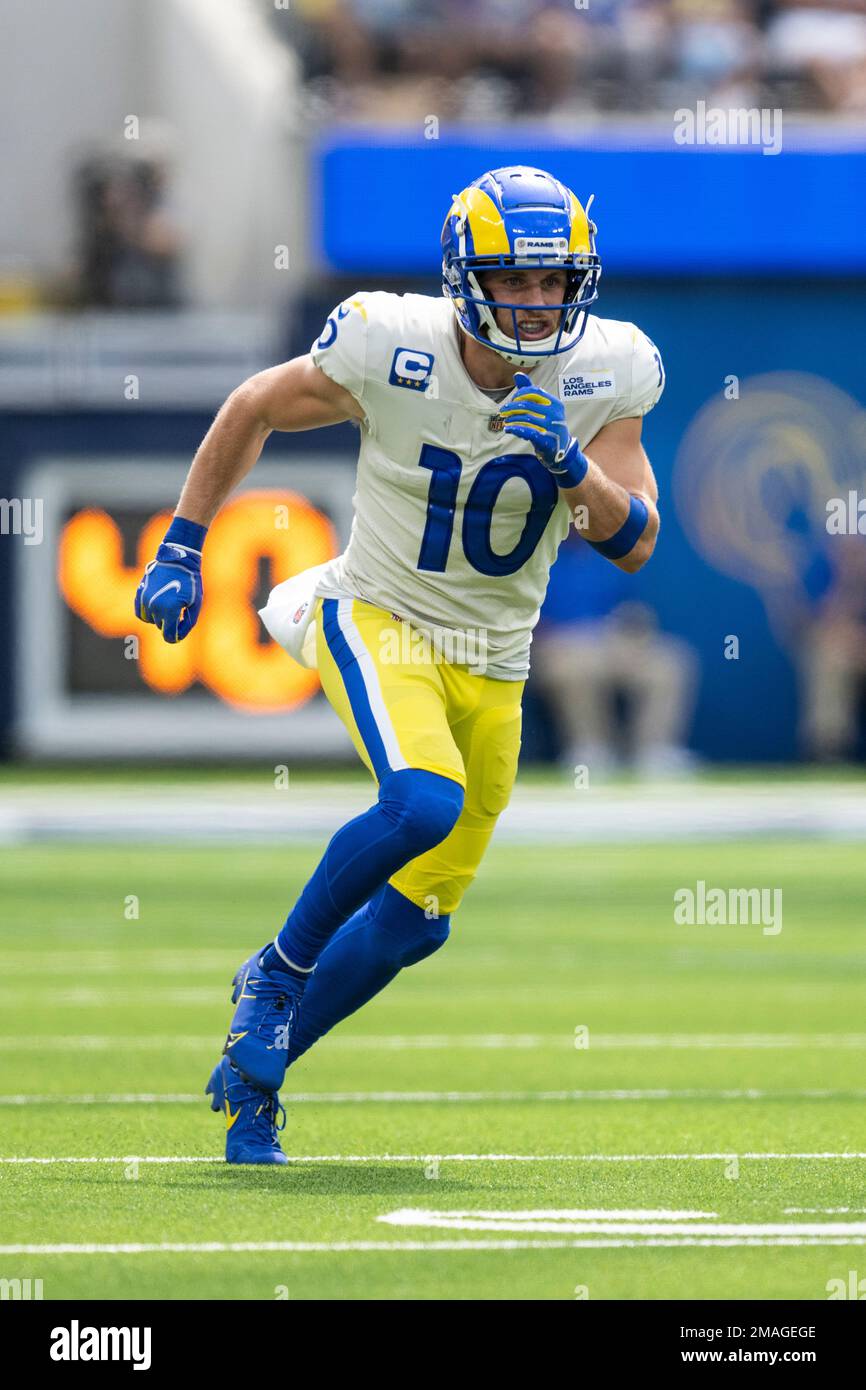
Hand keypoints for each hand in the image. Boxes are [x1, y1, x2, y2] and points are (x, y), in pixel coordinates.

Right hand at [134, 517, 205, 643]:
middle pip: (161, 626)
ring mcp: (145, 600)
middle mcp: (155, 606)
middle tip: (180, 608)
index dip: (176, 636)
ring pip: (150, 620)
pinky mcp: (140, 593)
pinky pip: (140, 613)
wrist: (177, 559)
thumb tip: (178, 636)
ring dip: (159, 617)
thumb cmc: (190, 581)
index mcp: (170, 610)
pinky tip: (157, 606)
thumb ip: (188, 622)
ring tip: (169, 604)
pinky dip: (147, 613)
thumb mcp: (195, 603)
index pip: (169, 636)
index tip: (180, 630)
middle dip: (170, 622)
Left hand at [500, 372, 588, 486]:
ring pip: (525, 418)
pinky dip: (515, 429)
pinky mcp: (545, 440)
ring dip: (511, 419)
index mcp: (554, 403)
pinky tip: (508, 429)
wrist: (560, 449)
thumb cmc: (549, 425)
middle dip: (511, 407)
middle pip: (527, 405)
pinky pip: (527, 432)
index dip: (519, 394)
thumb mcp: (543, 407)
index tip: (511, 401)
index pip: (533, 392)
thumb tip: (517, 374)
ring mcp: (551, 427)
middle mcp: (554, 413)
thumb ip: (530, 391)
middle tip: (503, 411)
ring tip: (506, 421)